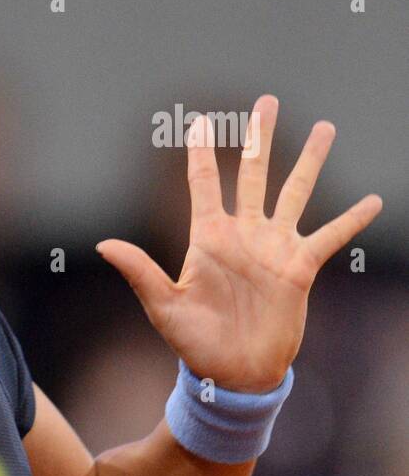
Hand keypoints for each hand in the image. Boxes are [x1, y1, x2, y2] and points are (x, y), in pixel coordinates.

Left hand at [98, 95, 382, 391]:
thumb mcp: (162, 305)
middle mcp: (243, 234)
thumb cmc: (193, 343)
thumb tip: (102, 245)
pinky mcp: (301, 268)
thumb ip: (139, 271)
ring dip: (309, 160)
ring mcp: (273, 248)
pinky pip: (330, 236)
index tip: (197, 120)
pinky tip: (373, 201)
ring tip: (325, 128)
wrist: (233, 374)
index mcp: (207, 237)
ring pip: (295, 192)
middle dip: (259, 137)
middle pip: (252, 173)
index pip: (202, 183)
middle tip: (266, 101)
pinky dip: (351, 219)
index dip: (199, 152)